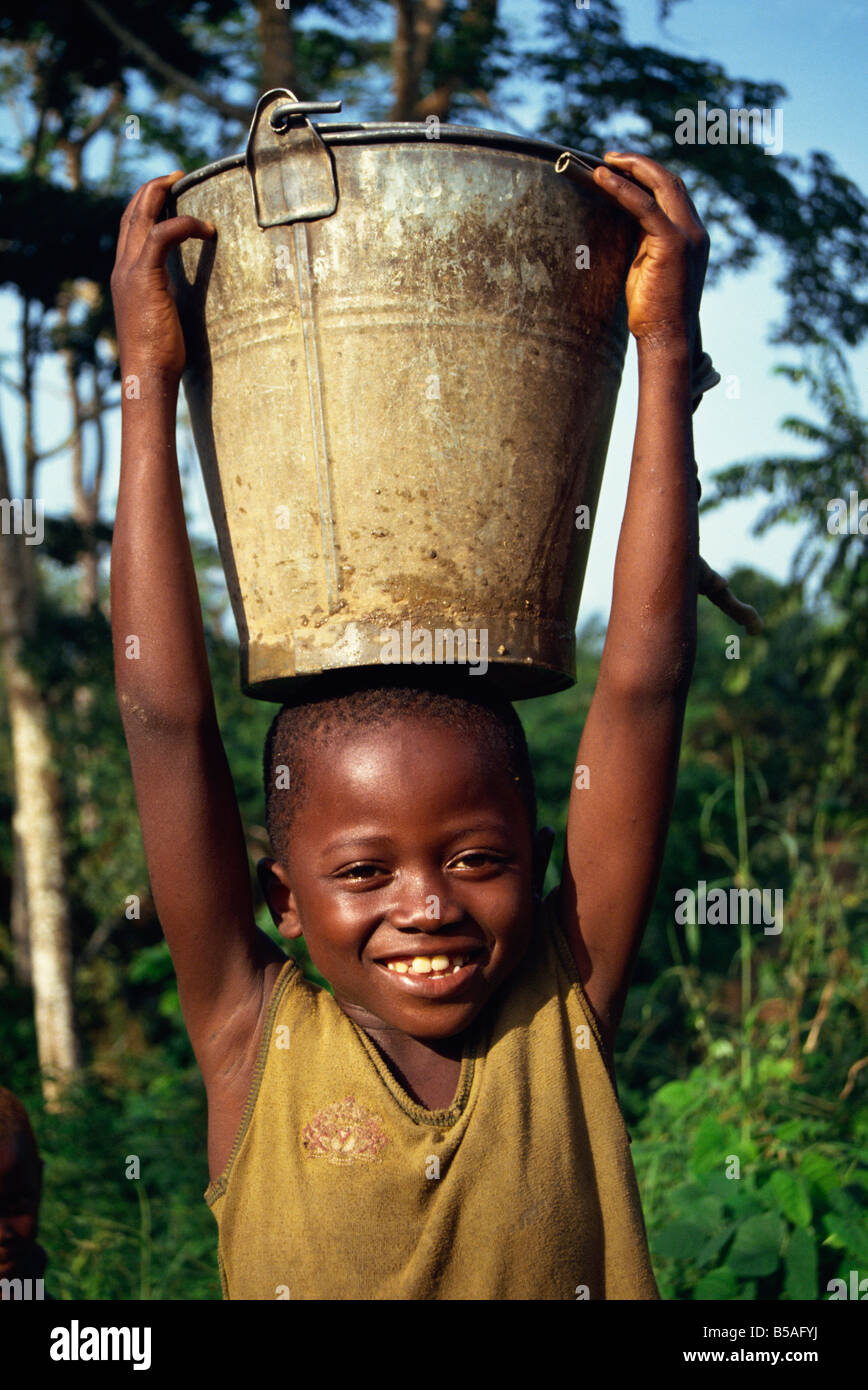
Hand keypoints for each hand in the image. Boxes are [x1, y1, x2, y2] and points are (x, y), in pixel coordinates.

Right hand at [111, 172, 214, 382]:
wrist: (147, 375)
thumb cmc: (159, 356)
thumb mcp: (161, 317)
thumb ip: (165, 297)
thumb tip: (181, 293)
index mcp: (125, 276)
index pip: (128, 228)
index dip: (144, 204)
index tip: (167, 191)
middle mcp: (122, 268)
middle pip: (131, 213)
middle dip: (152, 188)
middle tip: (175, 174)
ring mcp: (130, 272)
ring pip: (141, 216)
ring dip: (162, 194)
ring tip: (183, 182)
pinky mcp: (145, 278)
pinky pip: (162, 235)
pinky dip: (183, 224)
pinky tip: (205, 229)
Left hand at [593, 151, 708, 351]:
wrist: (666, 337)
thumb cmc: (654, 310)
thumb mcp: (648, 266)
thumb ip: (644, 240)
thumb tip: (625, 220)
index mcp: (692, 235)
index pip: (673, 193)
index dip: (649, 176)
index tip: (623, 169)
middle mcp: (695, 230)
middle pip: (670, 181)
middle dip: (640, 164)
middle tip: (610, 158)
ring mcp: (687, 234)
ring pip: (661, 185)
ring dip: (632, 168)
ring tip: (605, 162)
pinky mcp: (672, 243)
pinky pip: (644, 205)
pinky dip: (622, 189)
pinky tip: (603, 179)